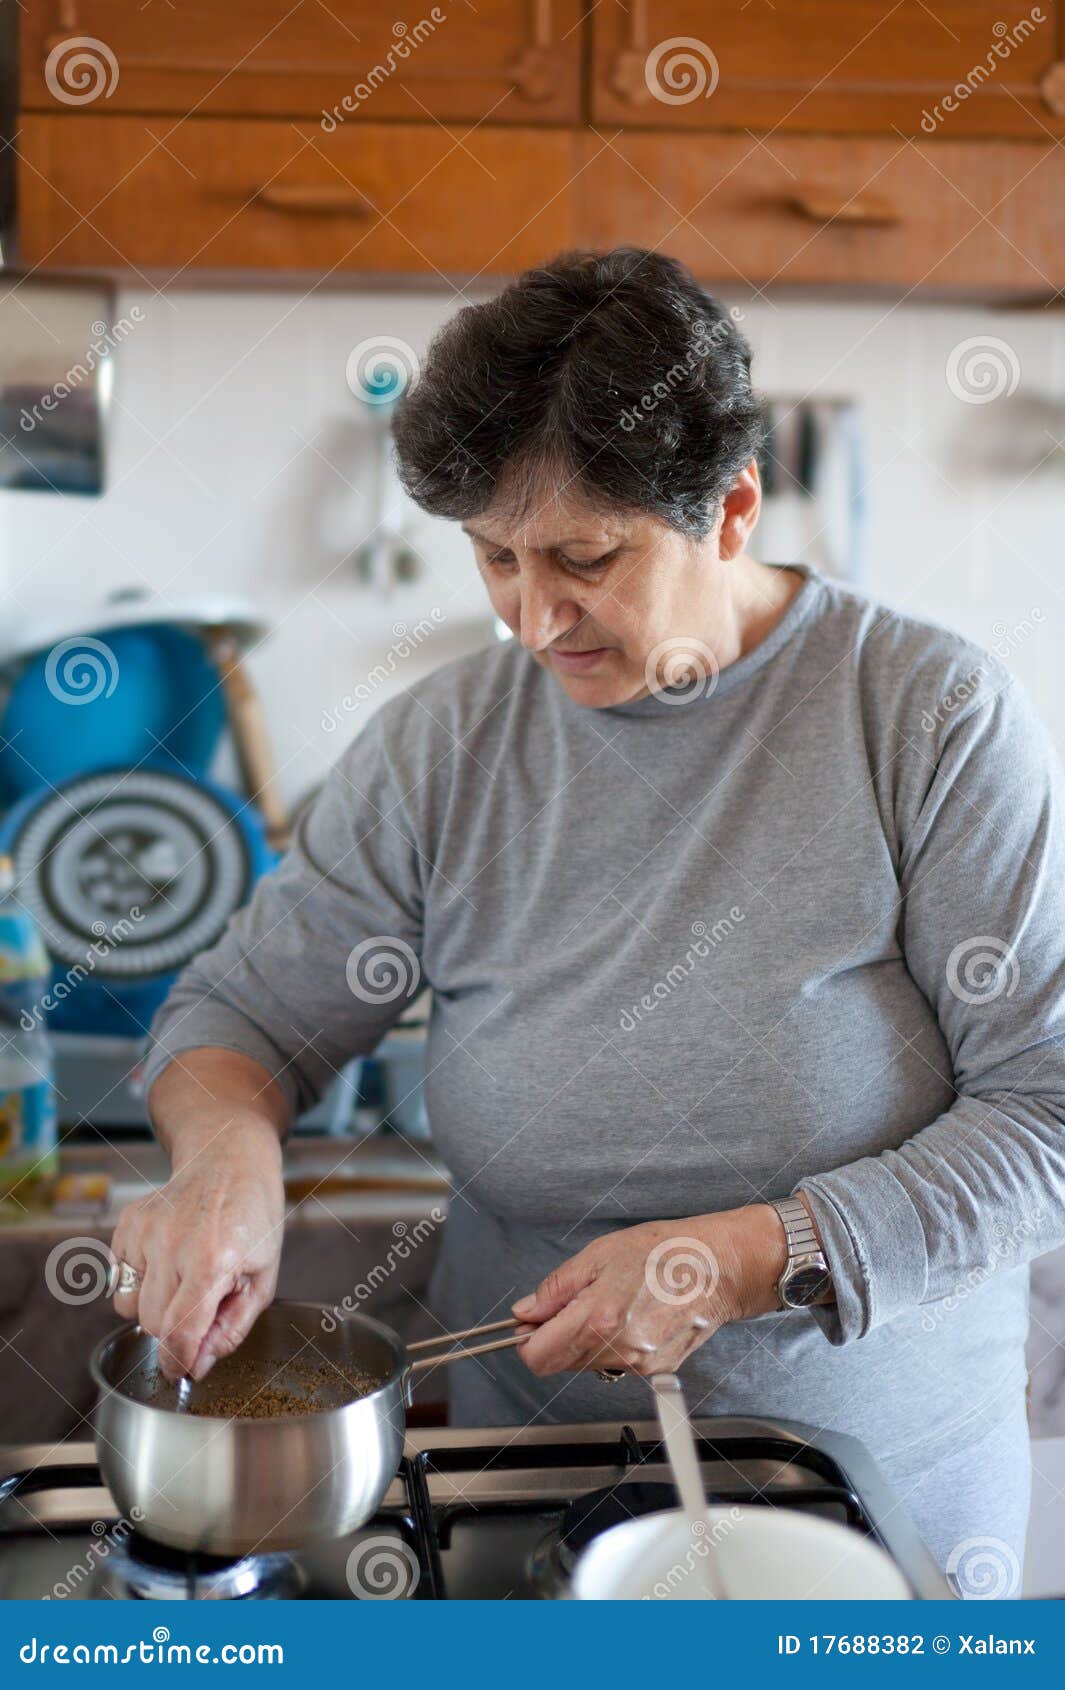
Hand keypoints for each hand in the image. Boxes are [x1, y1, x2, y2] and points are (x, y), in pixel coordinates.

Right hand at [109, 1113, 284, 1382]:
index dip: (178, 1362)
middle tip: (201, 1301)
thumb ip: (231, 1327)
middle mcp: (173, 1244)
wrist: (230, 1157)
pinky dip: (139, 1279)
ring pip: (129, 1307)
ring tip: (182, 1278)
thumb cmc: (253, 1216)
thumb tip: (197, 1364)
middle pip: (154, 1325)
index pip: (180, 1333)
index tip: (180, 1371)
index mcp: (214, 1259)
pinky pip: (119, 1278)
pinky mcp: (128, 1223)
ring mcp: (146, 1231)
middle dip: (175, 1328)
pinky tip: (167, 1256)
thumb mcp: (263, 1276)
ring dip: (153, 1306)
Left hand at [511, 1205, 786, 1377]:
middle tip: (578, 1302)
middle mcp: (617, 1350)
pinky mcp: (654, 1371)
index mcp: (597, 1318)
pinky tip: (630, 1317)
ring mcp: (637, 1364)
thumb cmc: (663, 1253)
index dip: (527, 1338)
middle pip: (559, 1363)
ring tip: (611, 1304)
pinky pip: (614, 1365)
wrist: (717, 1268)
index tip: (532, 1322)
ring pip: (586, 1365)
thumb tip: (526, 1312)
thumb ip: (556, 1288)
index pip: (537, 1356)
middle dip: (557, 1336)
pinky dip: (611, 1346)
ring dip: (585, 1341)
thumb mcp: (598, 1254)